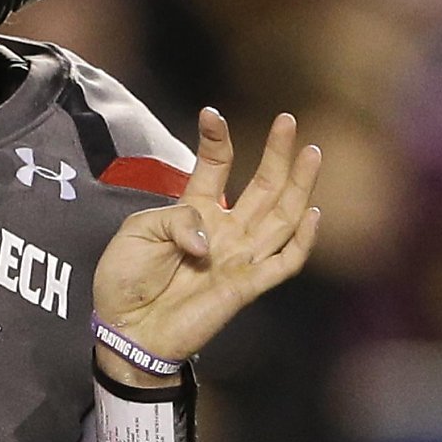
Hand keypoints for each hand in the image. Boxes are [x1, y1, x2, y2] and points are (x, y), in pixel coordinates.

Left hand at [90, 108, 321, 386]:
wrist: (127, 329)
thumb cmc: (127, 278)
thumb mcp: (137, 231)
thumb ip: (176, 220)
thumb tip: (211, 235)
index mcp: (194, 210)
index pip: (215, 166)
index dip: (216, 139)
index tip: (211, 113)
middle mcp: (224, 230)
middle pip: (261, 186)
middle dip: (277, 154)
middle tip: (289, 121)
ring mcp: (239, 257)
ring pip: (281, 217)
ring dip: (298, 186)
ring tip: (312, 153)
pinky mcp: (246, 287)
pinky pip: (283, 263)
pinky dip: (302, 241)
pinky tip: (314, 215)